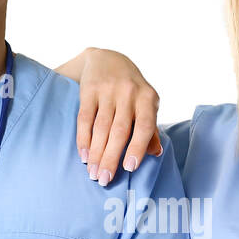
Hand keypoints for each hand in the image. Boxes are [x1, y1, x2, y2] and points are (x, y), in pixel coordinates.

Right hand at [61, 48, 161, 184]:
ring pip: (101, 127)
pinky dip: (83, 139)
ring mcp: (108, 90)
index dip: (138, 147)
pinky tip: (84, 155)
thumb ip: (150, 129)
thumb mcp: (146, 104)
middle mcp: (129, 92)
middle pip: (120, 131)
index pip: (145, 126)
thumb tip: (155, 153)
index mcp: (148, 98)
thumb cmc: (131, 90)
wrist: (107, 58)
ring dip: (96, 153)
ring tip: (93, 173)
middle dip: (111, 157)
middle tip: (105, 179)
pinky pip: (84, 119)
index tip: (130, 168)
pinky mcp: (89, 90)